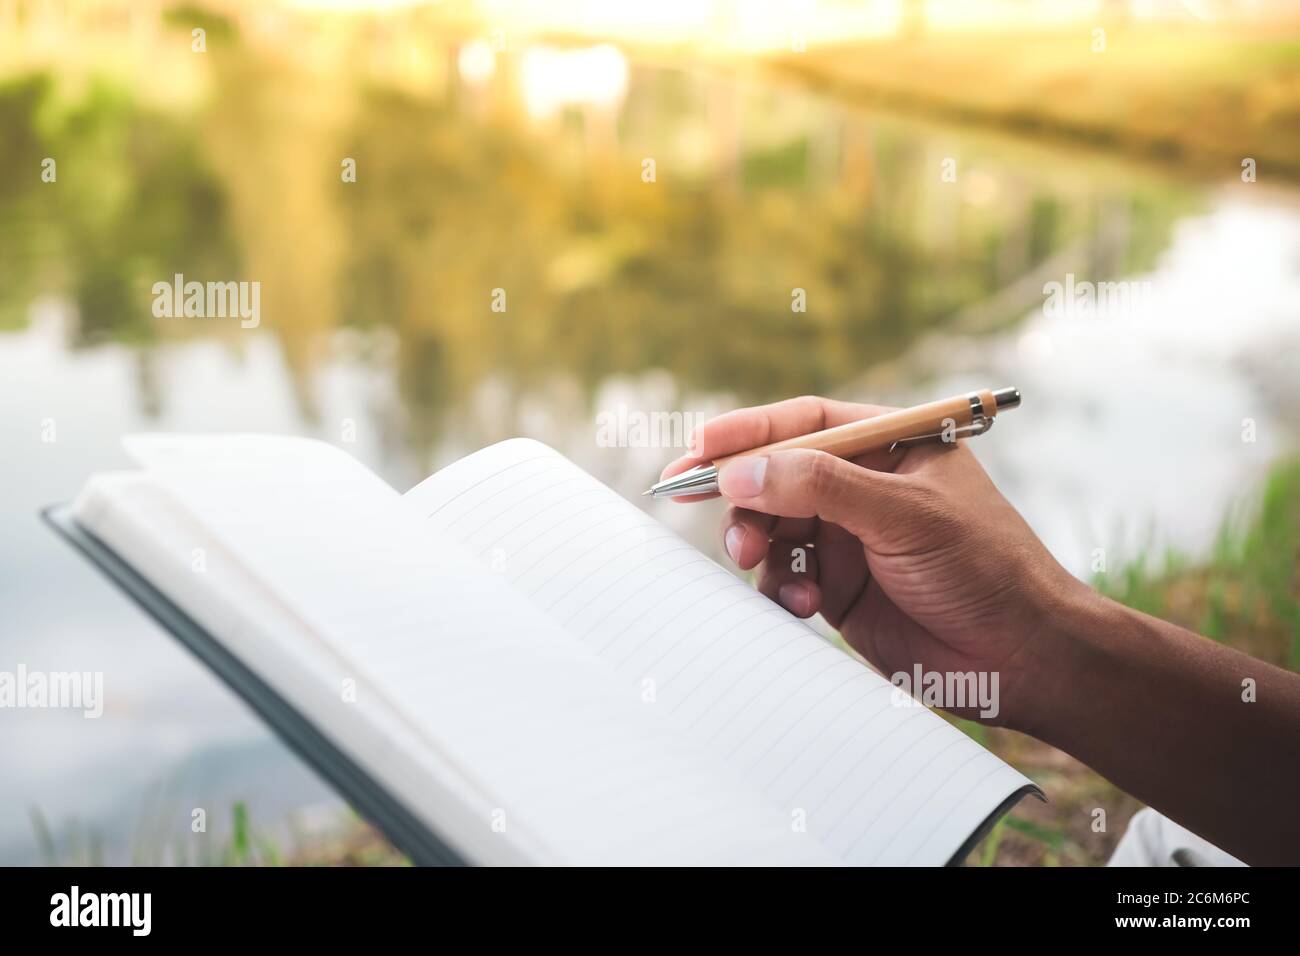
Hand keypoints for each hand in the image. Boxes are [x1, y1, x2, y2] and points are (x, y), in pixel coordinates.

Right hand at [659, 395, 1082, 729]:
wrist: (1022, 657)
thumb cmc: (985, 568)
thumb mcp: (906, 514)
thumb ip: (822, 487)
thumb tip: (741, 471)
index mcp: (890, 446)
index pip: (805, 424)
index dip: (749, 431)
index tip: (700, 446)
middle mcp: (863, 487)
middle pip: (776, 474)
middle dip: (740, 492)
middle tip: (696, 504)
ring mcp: (849, 539)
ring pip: (772, 527)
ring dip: (756, 542)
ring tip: (758, 560)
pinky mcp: (839, 589)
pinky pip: (786, 577)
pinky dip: (782, 589)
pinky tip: (805, 606)